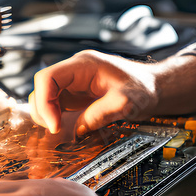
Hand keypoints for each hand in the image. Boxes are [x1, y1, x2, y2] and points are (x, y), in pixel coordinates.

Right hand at [28, 50, 158, 136]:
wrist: (152, 87)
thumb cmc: (142, 88)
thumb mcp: (125, 103)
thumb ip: (99, 115)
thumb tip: (75, 130)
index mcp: (83, 65)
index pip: (48, 77)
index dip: (44, 102)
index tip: (54, 125)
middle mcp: (74, 71)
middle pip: (42, 87)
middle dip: (44, 110)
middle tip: (57, 131)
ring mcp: (74, 82)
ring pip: (45, 96)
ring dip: (48, 114)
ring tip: (62, 130)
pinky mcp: (76, 94)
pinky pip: (56, 104)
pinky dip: (56, 117)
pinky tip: (66, 129)